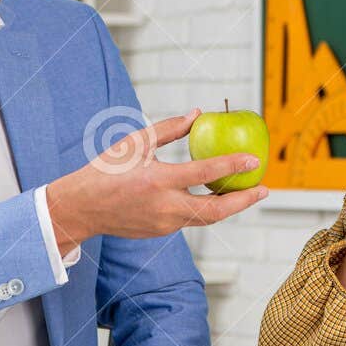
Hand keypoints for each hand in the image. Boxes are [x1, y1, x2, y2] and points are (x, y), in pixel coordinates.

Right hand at [46, 108, 266, 250]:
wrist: (82, 207)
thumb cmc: (107, 168)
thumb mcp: (136, 142)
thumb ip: (169, 129)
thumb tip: (197, 114)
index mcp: (157, 180)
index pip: (205, 173)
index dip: (232, 165)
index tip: (253, 159)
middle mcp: (164, 206)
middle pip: (216, 210)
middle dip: (244, 200)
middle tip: (263, 189)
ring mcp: (164, 223)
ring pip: (206, 218)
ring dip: (229, 206)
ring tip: (246, 193)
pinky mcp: (161, 232)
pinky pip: (190, 219)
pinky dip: (206, 208)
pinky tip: (215, 196)